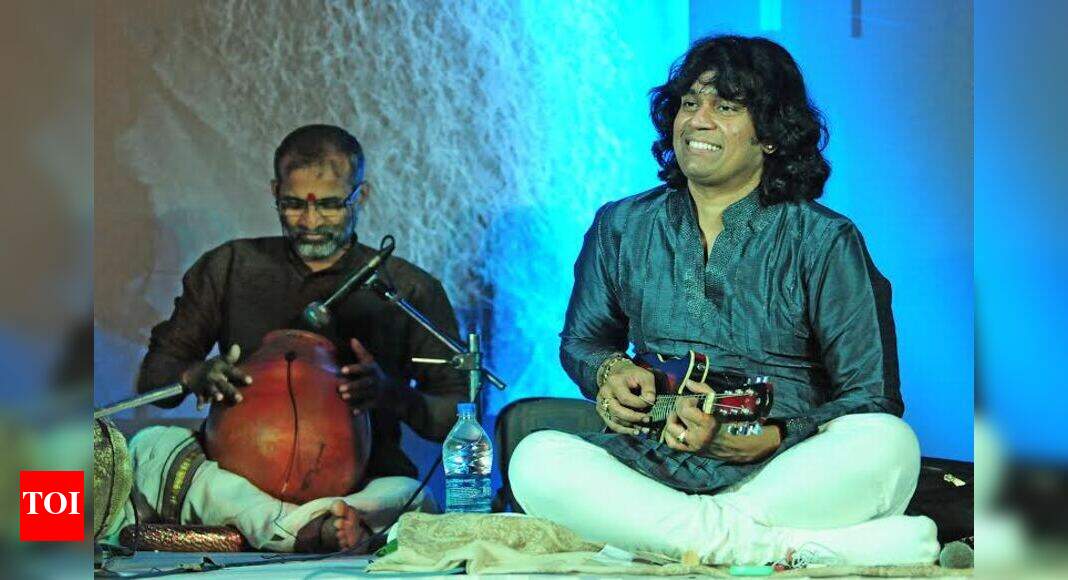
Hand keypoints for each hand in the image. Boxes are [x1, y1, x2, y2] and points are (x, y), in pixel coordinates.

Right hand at [181, 344, 251, 407]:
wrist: (191, 372)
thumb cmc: (213, 367)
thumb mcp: (221, 360)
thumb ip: (231, 356)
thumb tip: (237, 346)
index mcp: (221, 368)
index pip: (232, 372)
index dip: (241, 376)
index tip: (250, 381)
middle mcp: (214, 376)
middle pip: (223, 383)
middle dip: (231, 390)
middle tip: (240, 398)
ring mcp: (205, 384)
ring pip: (211, 390)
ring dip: (215, 394)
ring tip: (219, 398)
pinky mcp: (198, 391)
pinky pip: (199, 397)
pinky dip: (199, 403)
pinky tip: (200, 408)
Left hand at [338, 338, 393, 414]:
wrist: (394, 391)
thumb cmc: (376, 374)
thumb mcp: (371, 362)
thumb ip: (361, 352)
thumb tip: (352, 339)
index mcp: (372, 370)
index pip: (363, 368)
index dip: (353, 369)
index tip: (342, 370)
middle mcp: (375, 381)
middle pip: (364, 383)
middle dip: (353, 385)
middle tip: (340, 387)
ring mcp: (376, 392)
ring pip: (365, 394)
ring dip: (355, 396)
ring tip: (343, 396)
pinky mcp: (376, 402)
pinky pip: (368, 406)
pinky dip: (361, 409)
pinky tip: (353, 412)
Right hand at [595, 359, 655, 434]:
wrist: (618, 373)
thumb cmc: (633, 375)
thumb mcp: (644, 376)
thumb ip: (649, 388)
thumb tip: (650, 402)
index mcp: (614, 382)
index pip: (625, 398)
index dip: (638, 404)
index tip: (650, 404)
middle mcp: (604, 393)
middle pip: (617, 411)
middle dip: (634, 418)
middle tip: (648, 420)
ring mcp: (601, 403)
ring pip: (614, 420)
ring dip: (630, 427)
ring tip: (645, 429)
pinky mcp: (602, 411)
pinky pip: (612, 424)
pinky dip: (624, 430)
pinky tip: (635, 432)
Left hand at [662, 381, 780, 460]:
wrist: (738, 443)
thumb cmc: (730, 420)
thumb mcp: (720, 402)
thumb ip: (704, 390)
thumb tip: (688, 383)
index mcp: (707, 424)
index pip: (685, 409)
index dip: (686, 400)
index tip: (694, 400)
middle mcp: (698, 436)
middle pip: (677, 415)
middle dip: (680, 406)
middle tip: (687, 404)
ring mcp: (692, 445)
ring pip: (670, 429)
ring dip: (673, 419)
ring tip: (680, 415)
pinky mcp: (689, 451)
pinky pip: (671, 443)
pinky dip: (670, 434)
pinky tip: (677, 427)